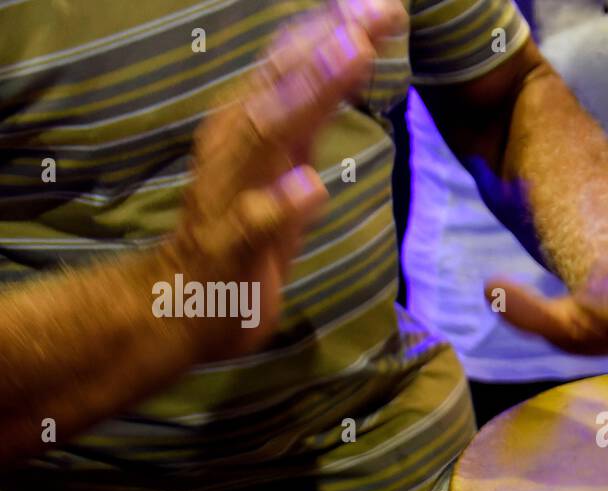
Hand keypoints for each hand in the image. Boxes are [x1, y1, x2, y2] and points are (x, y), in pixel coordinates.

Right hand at [162, 0, 407, 362]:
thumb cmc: (244, 236)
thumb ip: (312, 117)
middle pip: (282, 86)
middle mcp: (237, 148)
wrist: (183, 305)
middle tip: (374, 14)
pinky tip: (311, 186)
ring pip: (268, 136)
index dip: (335, 33)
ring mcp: (230, 195)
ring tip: (351, 58)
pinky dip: (281, 204)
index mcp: (251, 127)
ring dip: (310, 95)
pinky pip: (254, 223)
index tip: (385, 5)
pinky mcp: (229, 248)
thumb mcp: (286, 168)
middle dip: (329, 48)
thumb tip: (349, 59)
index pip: (293, 68)